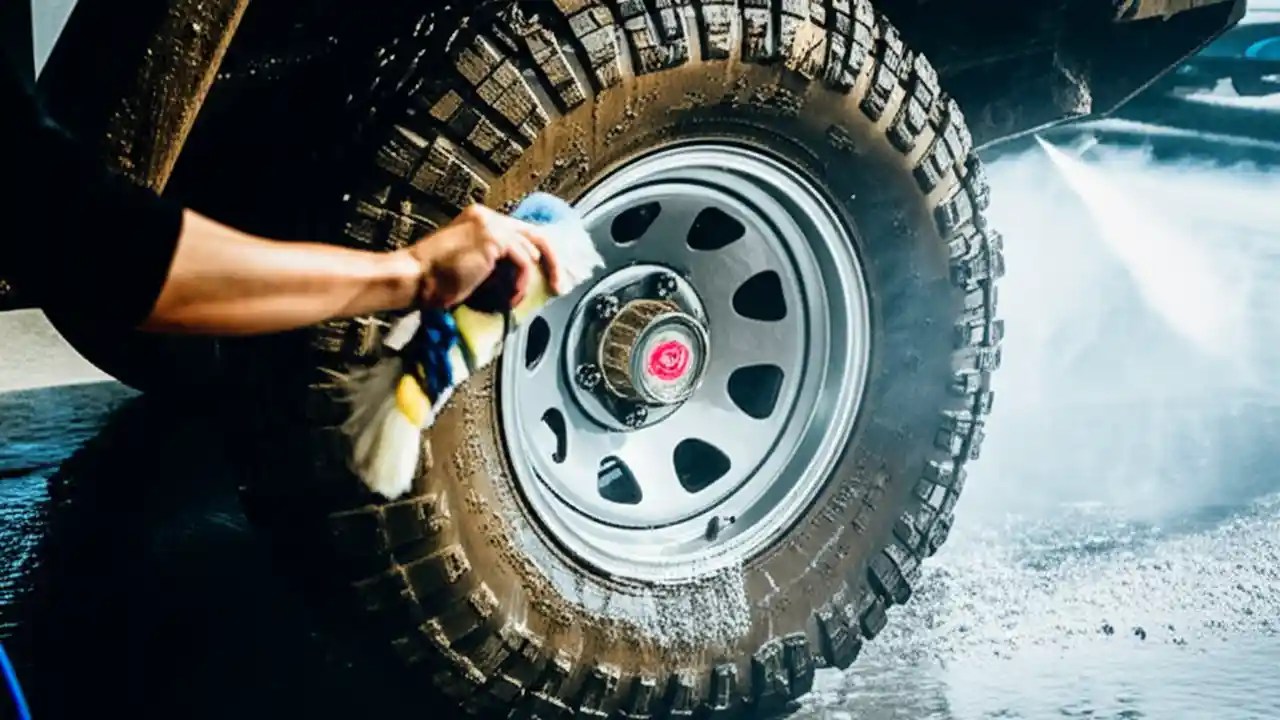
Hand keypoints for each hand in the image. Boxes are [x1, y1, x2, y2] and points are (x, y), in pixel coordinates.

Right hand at [406, 204, 564, 309]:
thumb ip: (495, 265)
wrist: (412, 278)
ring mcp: (491, 224)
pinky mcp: (493, 238)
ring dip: (527, 281)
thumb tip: (522, 279)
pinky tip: (509, 298)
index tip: (548, 275)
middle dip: (552, 262)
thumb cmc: (433, 281)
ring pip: (532, 249)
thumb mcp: (472, 268)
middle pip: (536, 235)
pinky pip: (523, 262)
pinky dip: (520, 284)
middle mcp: (487, 217)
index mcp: (480, 220)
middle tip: (559, 285)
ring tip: (514, 300)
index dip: (538, 254)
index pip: (520, 233)